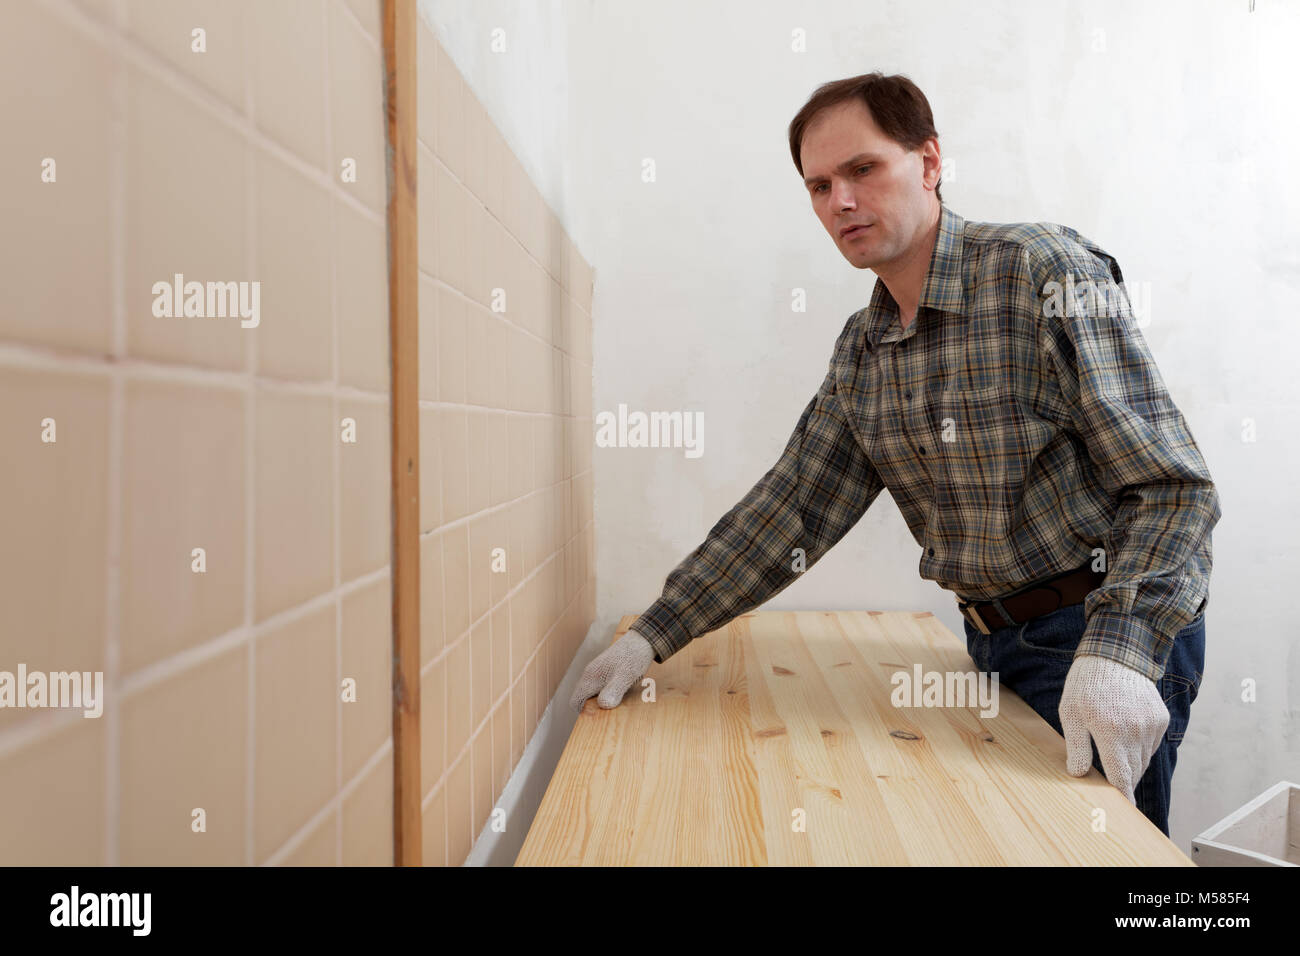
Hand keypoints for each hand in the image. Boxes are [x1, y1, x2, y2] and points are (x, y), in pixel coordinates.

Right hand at [569, 630, 655, 713]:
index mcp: (590, 677)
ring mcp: (597, 672)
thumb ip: (614, 690)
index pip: (576, 701)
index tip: (599, 719)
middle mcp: (590, 675)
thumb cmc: (634, 657)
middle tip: (612, 712)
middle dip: (594, 708)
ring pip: (592, 693)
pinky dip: (608, 694)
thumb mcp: (626, 675)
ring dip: (602, 701)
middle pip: (583, 698)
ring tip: (619, 702)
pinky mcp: (605, 671)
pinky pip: (601, 687)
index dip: (583, 713)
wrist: (643, 639)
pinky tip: (622, 693)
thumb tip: (603, 706)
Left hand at [1060, 654, 1169, 802]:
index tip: (1125, 809)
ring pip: (1144, 759)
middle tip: (1113, 783)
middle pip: (1134, 770)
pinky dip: (1141, 747)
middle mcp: (1135, 730)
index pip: (1120, 775)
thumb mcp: (1070, 712)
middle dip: (1124, 779)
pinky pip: (1151, 744)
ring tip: (1116, 755)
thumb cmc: (1087, 683)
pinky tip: (1126, 736)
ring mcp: (1151, 724)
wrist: (1116, 653)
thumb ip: (1076, 745)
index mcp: (1110, 731)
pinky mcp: (1160, 717)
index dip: (1122, 795)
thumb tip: (1078, 773)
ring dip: (1132, 764)